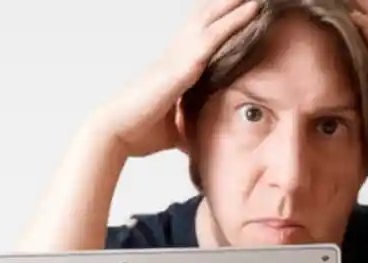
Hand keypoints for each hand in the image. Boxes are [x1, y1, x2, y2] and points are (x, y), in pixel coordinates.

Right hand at [95, 0, 258, 158]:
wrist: (115, 133)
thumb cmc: (138, 131)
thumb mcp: (174, 131)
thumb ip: (191, 129)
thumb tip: (205, 143)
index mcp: (174, 66)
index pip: (200, 34)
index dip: (217, 17)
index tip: (236, 4)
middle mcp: (176, 55)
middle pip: (206, 18)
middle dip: (227, 3)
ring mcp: (179, 56)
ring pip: (212, 18)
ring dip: (233, 2)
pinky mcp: (182, 66)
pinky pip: (214, 36)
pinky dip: (234, 20)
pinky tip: (252, 7)